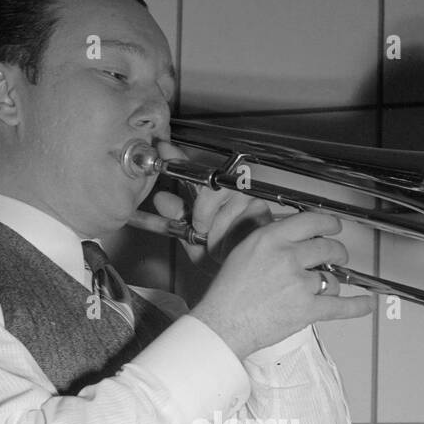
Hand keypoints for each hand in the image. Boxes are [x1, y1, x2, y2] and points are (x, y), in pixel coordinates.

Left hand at [150, 139, 271, 264]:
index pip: (195, 171)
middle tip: (201, 227)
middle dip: (202, 209)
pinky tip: (232, 242)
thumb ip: (178, 219)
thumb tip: (161, 198)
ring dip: (218, 226)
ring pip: (227, 199)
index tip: (163, 149)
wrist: (248, 274)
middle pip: (213, 184)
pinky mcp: (262, 210)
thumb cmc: (225, 258)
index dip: (178, 157)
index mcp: (212, 197)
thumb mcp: (194, 240)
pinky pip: (242, 213)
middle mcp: (232, 192)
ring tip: (219, 241)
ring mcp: (249, 199)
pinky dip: (232, 232)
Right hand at [189, 210, 376, 358]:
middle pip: (327, 247)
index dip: (328, 223)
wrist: (221, 324)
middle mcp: (288, 257)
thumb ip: (269, 242)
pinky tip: (368, 304)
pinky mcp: (307, 310)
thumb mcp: (242, 252)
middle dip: (336, 252)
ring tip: (326, 288)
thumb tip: (293, 239)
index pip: (310, 221)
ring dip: (332, 284)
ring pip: (331, 279)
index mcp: (271, 239)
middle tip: (336, 256)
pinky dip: (357, 306)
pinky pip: (340, 307)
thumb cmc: (227, 294)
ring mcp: (300, 284)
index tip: (333, 226)